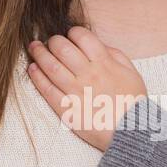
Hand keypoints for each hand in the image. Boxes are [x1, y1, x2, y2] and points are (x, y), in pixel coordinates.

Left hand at [26, 26, 147, 150]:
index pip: (82, 37)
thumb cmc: (134, 103)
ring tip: (34, 48)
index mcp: (105, 63)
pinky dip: (37, 77)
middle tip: (50, 42)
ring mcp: (76, 91)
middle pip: (63, 48)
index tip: (70, 36)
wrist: (132, 133)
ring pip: (51, 66)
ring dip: (39, 54)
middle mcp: (88, 74)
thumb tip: (99, 44)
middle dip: (54, 40)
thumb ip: (115, 55)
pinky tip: (33, 69)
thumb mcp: (132, 73)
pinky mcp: (67, 109)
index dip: (73, 33)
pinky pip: (47, 89)